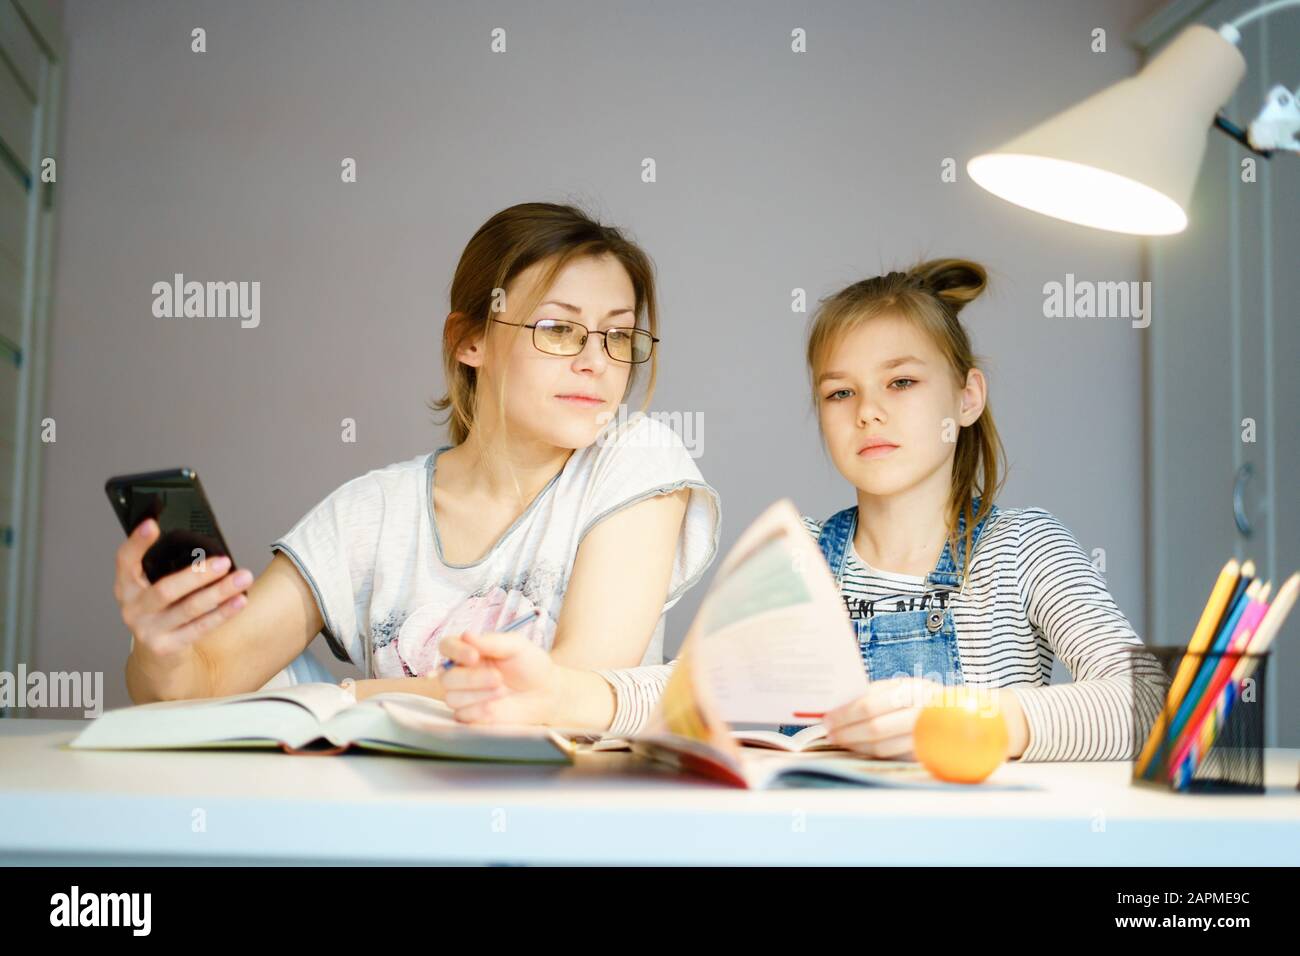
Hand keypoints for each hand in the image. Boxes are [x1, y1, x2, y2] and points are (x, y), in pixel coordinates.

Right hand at [115, 518, 254, 660]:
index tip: (152, 524)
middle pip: (165, 589)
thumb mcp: (156, 586)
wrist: (158, 656)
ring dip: (219, 592)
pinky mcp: (166, 646)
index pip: (125, 560)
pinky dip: (223, 613)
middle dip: (197, 575)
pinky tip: (239, 600)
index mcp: (126, 586)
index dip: (136, 542)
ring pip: (188, 608)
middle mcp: (132, 608)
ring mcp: (148, 629)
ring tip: (242, 578)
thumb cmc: (163, 611)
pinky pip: (200, 628)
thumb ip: (168, 567)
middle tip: (224, 561)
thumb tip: (206, 544)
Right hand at [437, 631, 560, 724]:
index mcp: (469, 651)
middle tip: (498, 678)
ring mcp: (464, 695)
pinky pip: (461, 716)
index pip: (447, 646)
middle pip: (446, 677)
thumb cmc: (530, 665)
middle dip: (471, 679)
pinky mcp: (470, 716)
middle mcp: (462, 673)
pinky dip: (478, 712)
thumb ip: (492, 641)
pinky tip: (495, 708)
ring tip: (502, 691)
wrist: (546, 693)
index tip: (474, 656)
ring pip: (451, 698)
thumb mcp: (516, 646)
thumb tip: (466, 636)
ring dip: (477, 696)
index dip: (455, 651)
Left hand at [822, 677, 947, 759]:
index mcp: (909, 690)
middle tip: (830, 734)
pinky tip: (861, 749)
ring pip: (882, 747)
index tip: (827, 719)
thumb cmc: (920, 696)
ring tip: (841, 742)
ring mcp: (924, 735)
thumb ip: (874, 694)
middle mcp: (919, 712)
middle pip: (874, 728)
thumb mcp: (901, 686)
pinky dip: (873, 754)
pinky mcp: (926, 753)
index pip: (869, 705)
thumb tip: (839, 706)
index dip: (844, 714)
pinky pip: (893, 757)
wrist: (961, 713)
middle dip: (847, 732)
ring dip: (856, 746)